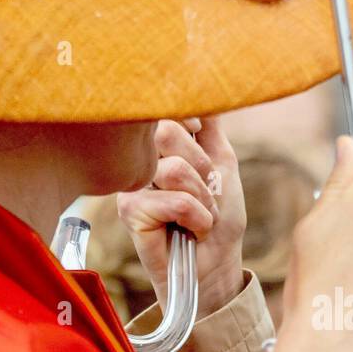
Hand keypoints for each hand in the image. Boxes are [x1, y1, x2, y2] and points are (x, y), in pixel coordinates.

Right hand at [117, 117, 246, 317]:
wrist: (215, 264)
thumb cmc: (218, 216)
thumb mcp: (223, 162)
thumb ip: (210, 126)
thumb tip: (200, 87)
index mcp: (157, 143)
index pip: (167, 109)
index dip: (192, 124)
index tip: (203, 146)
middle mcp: (139, 158)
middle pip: (167, 130)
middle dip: (201, 165)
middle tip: (205, 190)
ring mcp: (131, 184)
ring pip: (174, 168)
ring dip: (202, 197)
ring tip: (199, 214)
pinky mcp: (129, 212)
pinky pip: (174, 201)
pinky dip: (196, 217)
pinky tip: (191, 230)